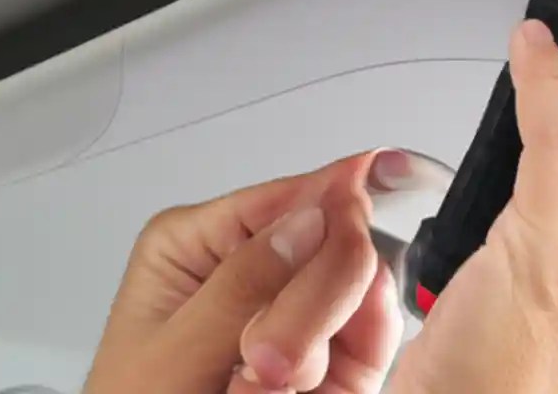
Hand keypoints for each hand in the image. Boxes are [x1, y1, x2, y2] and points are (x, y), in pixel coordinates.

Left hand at [84, 149, 422, 393]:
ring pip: (358, 290)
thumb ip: (242, 285)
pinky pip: (375, 334)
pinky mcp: (330, 352)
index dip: (336, 196)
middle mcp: (251, 269)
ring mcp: (295, 311)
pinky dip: (352, 364)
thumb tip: (310, 217)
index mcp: (197, 245)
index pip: (283, 198)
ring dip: (324, 344)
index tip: (381, 184)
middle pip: (329, 241)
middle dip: (313, 304)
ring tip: (263, 386)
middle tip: (267, 364)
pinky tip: (304, 388)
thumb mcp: (175, 351)